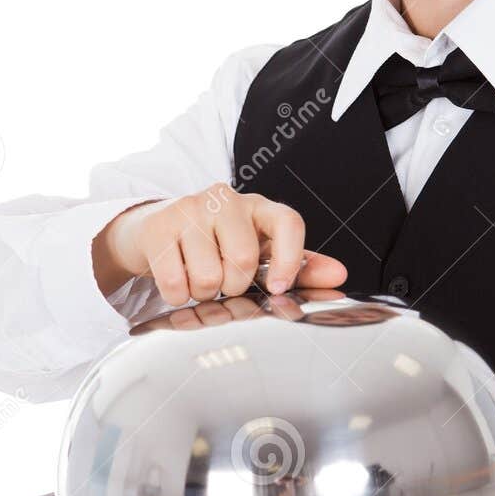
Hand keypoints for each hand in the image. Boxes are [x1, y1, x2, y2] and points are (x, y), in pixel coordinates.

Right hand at [92, 184, 346, 304]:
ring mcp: (189, 209)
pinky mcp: (158, 227)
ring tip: (198, 278)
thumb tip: (338, 275)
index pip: (288, 223)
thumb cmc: (217, 243)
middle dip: (234, 287)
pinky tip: (177, 280)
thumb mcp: (260, 251)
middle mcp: (225, 199)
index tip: (278, 289)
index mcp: (259, 206)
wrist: (156, 229)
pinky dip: (178, 296)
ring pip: (209, 278)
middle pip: (243, 261)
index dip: (290, 261)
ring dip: (204, 294)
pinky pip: (175, 284)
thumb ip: (300, 265)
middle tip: (224, 281)